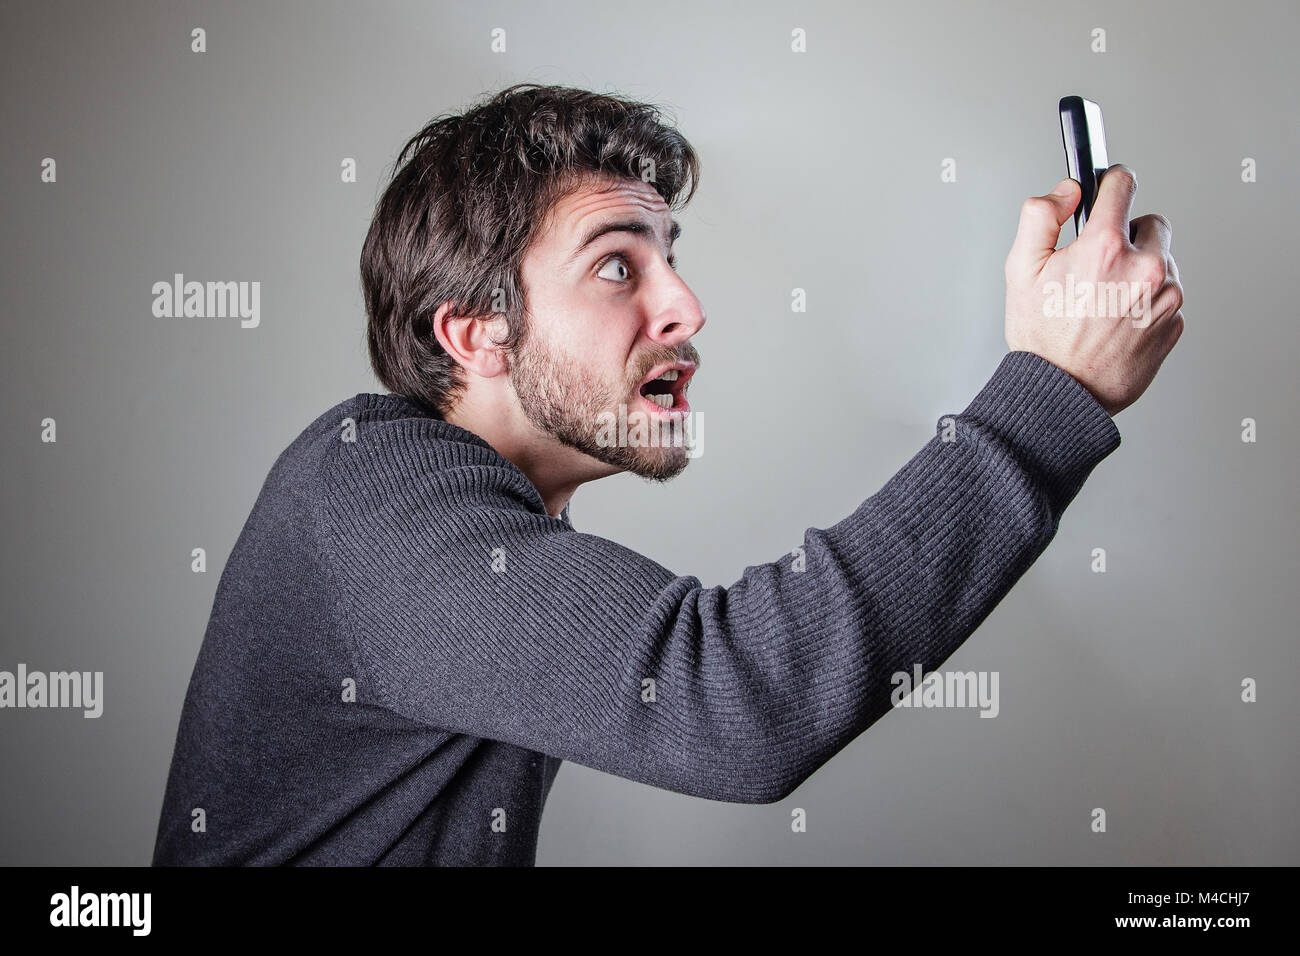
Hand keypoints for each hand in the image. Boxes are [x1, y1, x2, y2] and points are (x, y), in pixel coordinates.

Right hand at [1003, 165, 1184, 415]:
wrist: (1064, 394)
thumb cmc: (1042, 340)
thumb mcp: (1020, 271)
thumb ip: (1039, 217)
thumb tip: (1067, 191)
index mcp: (1106, 248)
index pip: (1122, 185)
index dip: (1110, 183)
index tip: (1108, 188)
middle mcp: (1144, 268)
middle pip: (1152, 223)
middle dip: (1128, 235)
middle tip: (1099, 264)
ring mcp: (1166, 296)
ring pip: (1163, 260)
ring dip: (1141, 269)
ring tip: (1106, 299)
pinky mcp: (1176, 322)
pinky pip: (1168, 294)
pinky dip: (1149, 300)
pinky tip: (1119, 318)